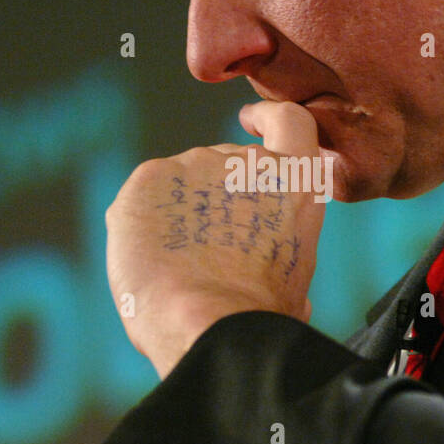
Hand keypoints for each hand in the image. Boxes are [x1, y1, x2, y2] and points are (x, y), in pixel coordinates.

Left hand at [106, 101, 327, 377]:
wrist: (210, 323)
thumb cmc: (259, 313)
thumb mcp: (297, 283)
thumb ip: (286, 259)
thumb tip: (293, 296)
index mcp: (295, 182)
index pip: (289, 123)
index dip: (268, 120)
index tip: (251, 121)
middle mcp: (248, 161)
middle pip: (229, 165)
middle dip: (219, 199)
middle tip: (211, 251)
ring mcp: (195, 163)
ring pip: (185, 183)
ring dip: (181, 212)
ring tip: (179, 265)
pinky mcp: (149, 176)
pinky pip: (146, 196)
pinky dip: (147, 221)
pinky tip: (153, 258)